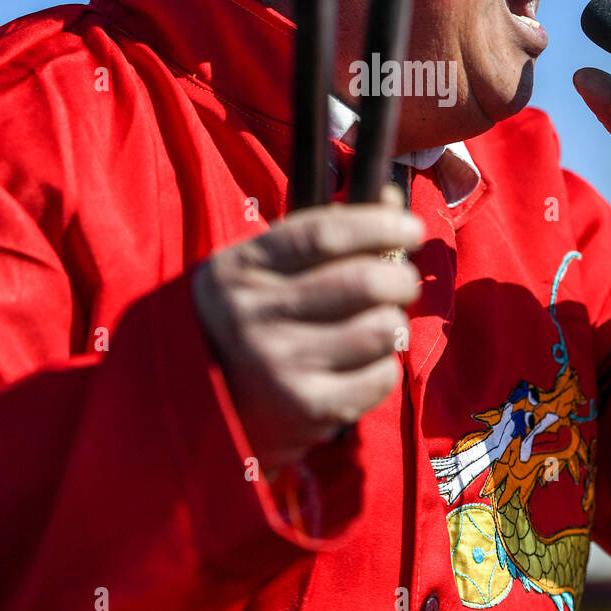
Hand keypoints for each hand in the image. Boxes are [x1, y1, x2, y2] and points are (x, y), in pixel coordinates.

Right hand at [191, 186, 423, 469]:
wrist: (200, 404)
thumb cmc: (248, 321)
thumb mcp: (262, 268)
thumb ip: (323, 234)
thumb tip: (393, 201)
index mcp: (244, 267)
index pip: (325, 234)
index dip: (379, 225)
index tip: (410, 228)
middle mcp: (256, 314)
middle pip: (363, 281)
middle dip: (399, 277)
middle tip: (401, 281)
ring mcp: (280, 365)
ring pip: (380, 329)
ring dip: (392, 324)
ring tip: (375, 326)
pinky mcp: (306, 409)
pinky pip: (379, 378)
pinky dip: (383, 367)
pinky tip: (361, 365)